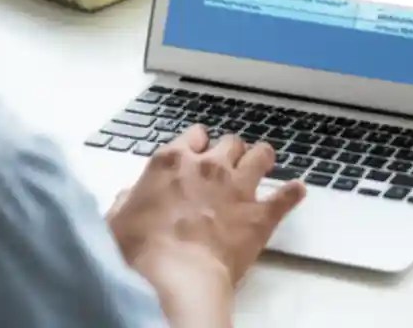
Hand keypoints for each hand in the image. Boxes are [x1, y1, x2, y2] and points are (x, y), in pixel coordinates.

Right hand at [106, 125, 305, 325]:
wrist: (174, 276)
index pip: (193, 136)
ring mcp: (237, 188)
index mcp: (171, 163)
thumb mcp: (116, 221)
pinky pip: (285, 196)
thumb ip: (127, 202)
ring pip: (260, 156)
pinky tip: (297, 191)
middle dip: (231, 151)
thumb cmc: (140, 251)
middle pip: (230, 143)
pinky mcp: (259, 215)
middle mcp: (207, 167)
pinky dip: (292, 194)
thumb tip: (128, 198)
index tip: (200, 150)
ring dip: (262, 158)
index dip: (198, 144)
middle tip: (230, 164)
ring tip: (265, 162)